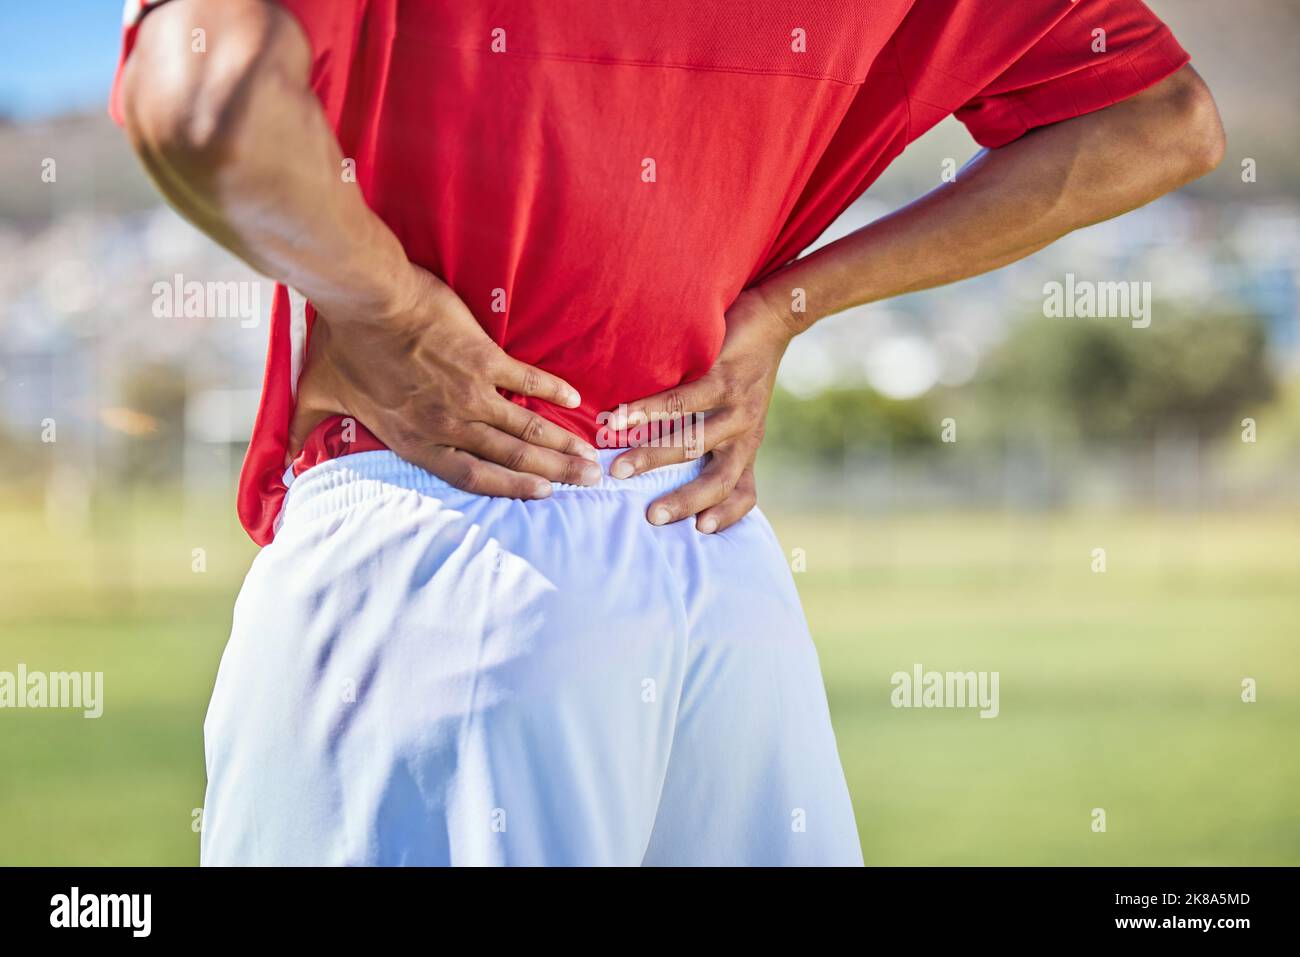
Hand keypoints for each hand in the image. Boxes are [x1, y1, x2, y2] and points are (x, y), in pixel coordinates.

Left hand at [287, 264, 601, 496]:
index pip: (470, 474)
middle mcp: (448, 422)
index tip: (539, 497)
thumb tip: (284, 462)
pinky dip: (550, 391)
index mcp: (414, 437)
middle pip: (508, 457)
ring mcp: (469, 392)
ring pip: (523, 427)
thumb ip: (308, 430)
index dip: (508, 489)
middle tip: (585, 482)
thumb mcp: (319, 393)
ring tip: (590, 456)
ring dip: (559, 444)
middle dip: (549, 473)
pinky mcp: (483, 359)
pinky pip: (525, 380)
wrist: (366, 300)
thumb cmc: (342, 345)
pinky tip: (576, 401)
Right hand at [607, 287, 794, 531]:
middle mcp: (746, 434)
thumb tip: (663, 466)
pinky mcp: (724, 378)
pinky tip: (621, 416)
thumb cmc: (743, 371)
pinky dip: (648, 411)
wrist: (773, 320)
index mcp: (746, 448)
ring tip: (619, 469)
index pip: (745, 493)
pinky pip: (681, 401)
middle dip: (684, 501)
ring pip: (694, 442)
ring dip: (653, 457)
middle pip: (719, 480)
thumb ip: (713, 442)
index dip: (726, 515)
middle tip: (651, 517)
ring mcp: (737, 407)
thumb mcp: (737, 415)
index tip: (700, 531)